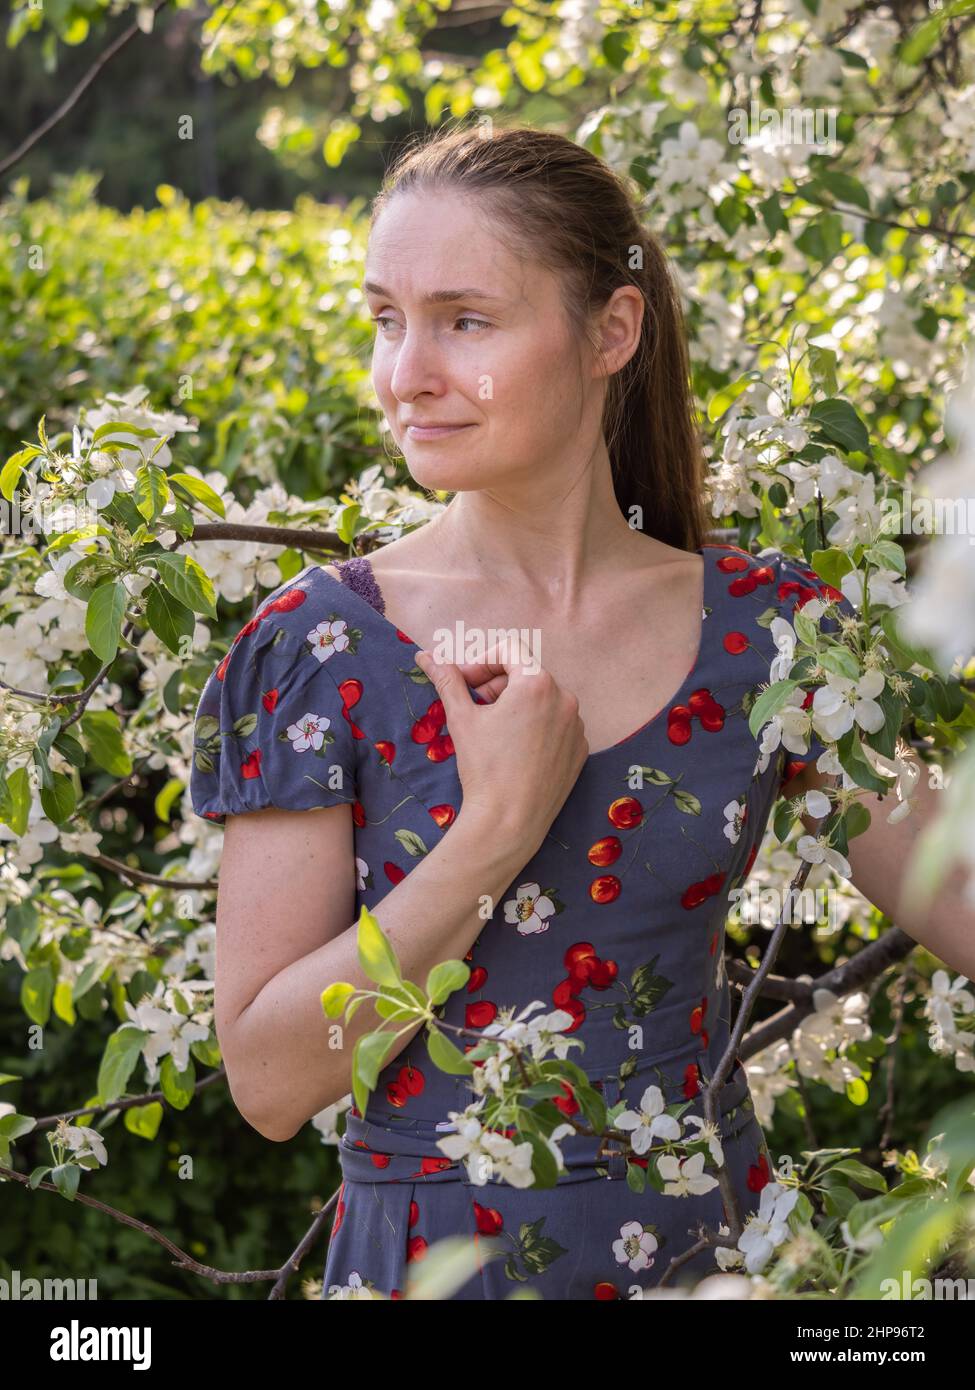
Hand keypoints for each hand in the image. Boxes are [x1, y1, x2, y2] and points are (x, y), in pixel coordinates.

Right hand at [414, 643, 588, 857]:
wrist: (510, 820)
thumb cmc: (484, 767)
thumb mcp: (461, 718)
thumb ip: (448, 680)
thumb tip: (426, 656)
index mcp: (537, 683)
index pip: (509, 650)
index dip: (482, 661)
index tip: (465, 683)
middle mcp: (565, 698)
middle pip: (526, 674)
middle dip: (496, 684)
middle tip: (473, 706)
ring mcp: (577, 725)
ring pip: (543, 700)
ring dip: (516, 705)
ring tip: (493, 730)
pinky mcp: (580, 749)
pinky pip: (557, 724)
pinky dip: (536, 727)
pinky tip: (515, 749)